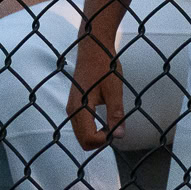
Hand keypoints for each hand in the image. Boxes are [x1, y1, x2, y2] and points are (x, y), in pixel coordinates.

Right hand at [67, 33, 124, 150]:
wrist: (93, 48)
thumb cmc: (104, 66)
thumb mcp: (114, 90)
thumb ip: (116, 114)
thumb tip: (119, 136)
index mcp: (79, 108)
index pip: (88, 139)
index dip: (104, 140)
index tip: (117, 129)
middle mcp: (71, 110)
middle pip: (83, 141)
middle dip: (100, 141)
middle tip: (115, 129)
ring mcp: (71, 108)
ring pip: (81, 134)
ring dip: (96, 135)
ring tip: (111, 123)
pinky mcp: (74, 105)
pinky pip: (81, 125)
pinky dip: (92, 128)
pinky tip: (104, 120)